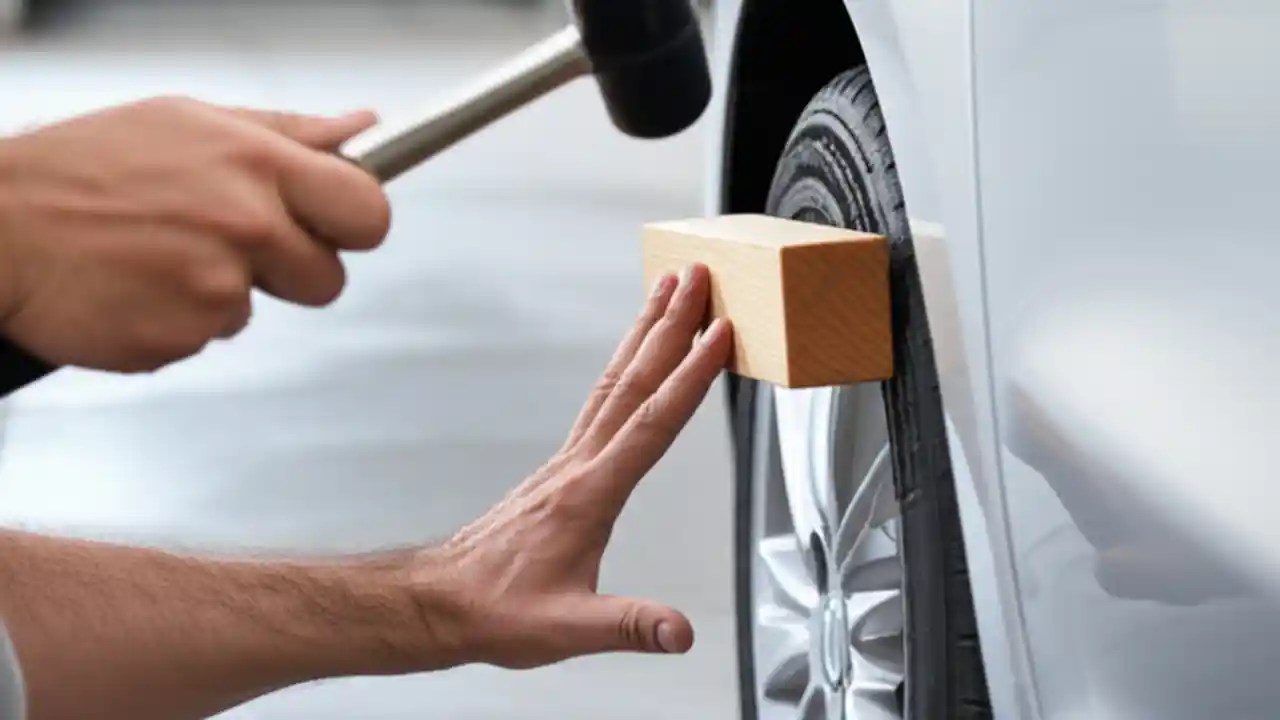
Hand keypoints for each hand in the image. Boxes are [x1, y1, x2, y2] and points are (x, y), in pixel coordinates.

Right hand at [0, 97, 390, 372]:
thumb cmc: (82, 168)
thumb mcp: (190, 121)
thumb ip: (286, 132)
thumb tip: (360, 130)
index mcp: (257, 164)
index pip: (368, 211)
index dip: (355, 223)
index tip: (335, 225)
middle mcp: (247, 226)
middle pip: (328, 279)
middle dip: (292, 269)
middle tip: (228, 243)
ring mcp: (216, 288)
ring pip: (259, 309)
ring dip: (221, 291)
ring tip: (158, 254)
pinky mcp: (184, 338)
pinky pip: (208, 337)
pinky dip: (178, 318)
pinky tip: (136, 285)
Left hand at [404, 264, 732, 668]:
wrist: (444, 601)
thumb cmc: (499, 611)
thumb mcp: (567, 628)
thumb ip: (629, 627)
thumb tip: (679, 631)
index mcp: (589, 495)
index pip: (651, 423)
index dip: (691, 377)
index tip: (720, 334)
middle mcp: (578, 465)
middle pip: (633, 381)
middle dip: (670, 324)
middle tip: (697, 276)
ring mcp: (568, 462)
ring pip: (615, 381)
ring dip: (645, 332)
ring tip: (668, 290)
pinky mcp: (563, 469)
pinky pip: (602, 401)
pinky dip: (626, 366)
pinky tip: (635, 358)